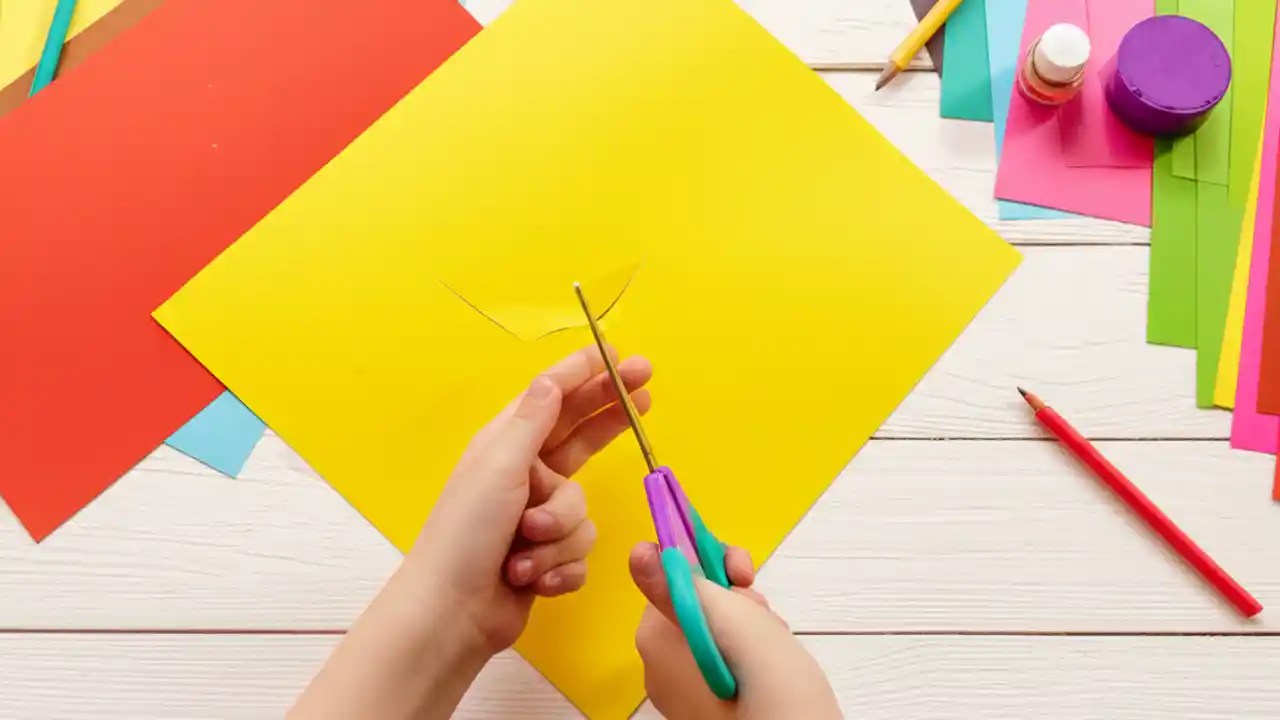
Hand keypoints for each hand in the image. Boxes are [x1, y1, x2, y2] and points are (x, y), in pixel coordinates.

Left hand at [404, 346, 652, 653]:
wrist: (453, 612)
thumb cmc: (467, 533)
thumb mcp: (498, 467)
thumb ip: (532, 423)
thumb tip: (551, 378)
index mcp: (507, 445)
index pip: (554, 398)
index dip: (587, 374)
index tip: (620, 354)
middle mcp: (526, 475)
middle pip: (581, 438)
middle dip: (609, 421)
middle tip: (647, 392)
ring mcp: (538, 518)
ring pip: (582, 513)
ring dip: (558, 534)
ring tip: (525, 547)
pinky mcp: (548, 558)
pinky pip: (580, 552)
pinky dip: (558, 567)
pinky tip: (531, 577)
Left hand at [630, 543, 840, 718]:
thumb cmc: (766, 681)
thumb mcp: (725, 618)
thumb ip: (677, 582)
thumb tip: (638, 550)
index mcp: (654, 640)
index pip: (675, 576)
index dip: (712, 567)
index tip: (745, 575)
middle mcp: (660, 666)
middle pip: (698, 603)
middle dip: (738, 602)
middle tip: (764, 619)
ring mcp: (685, 690)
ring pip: (718, 631)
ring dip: (750, 627)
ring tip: (774, 646)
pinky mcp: (709, 705)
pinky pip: (726, 662)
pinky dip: (751, 656)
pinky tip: (772, 667)